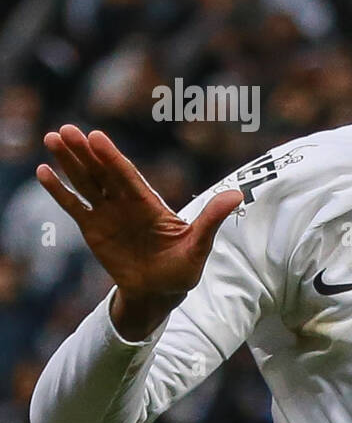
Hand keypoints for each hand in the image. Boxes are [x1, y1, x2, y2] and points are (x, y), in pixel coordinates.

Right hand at [36, 125, 242, 337]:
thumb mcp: (200, 244)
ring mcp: (108, 214)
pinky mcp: (93, 228)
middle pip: (103, 172)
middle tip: (66, 130)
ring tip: (52, 138)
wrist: (160, 292)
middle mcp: (126, 203)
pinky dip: (59, 191)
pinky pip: (74, 206)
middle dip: (85, 152)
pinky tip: (44, 172)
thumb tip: (236, 195)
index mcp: (149, 203)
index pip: (128, 175)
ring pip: (86, 182)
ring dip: (69, 162)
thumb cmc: (182, 268)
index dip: (112, 157)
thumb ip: (212, 219)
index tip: (96, 136)